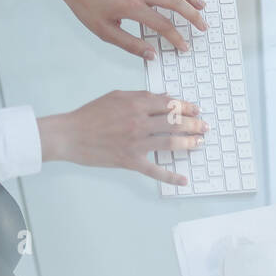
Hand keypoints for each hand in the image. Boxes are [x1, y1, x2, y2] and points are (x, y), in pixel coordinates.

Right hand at [37, 90, 208, 188]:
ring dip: (188, 142)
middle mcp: (138, 122)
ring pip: (170, 143)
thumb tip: (163, 98)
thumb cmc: (90, 114)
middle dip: (193, 123)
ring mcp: (135, 143)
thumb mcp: (116, 96)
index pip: (168, 104)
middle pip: (174, 122)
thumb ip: (140, 96)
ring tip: (200, 142)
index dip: (185, 106)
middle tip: (205, 126)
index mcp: (135, 103)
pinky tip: (183, 179)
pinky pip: (154, 170)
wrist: (70, 134)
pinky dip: (170, 176)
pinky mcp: (129, 160)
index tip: (196, 109)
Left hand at [52, 0, 206, 57]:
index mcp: (131, 8)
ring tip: (201, 5)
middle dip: (192, 15)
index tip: (184, 47)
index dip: (176, 38)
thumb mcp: (105, 32)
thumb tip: (151, 54)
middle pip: (174, 2)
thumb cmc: (86, 6)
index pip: (162, 25)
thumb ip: (130, 44)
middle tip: (202, 26)